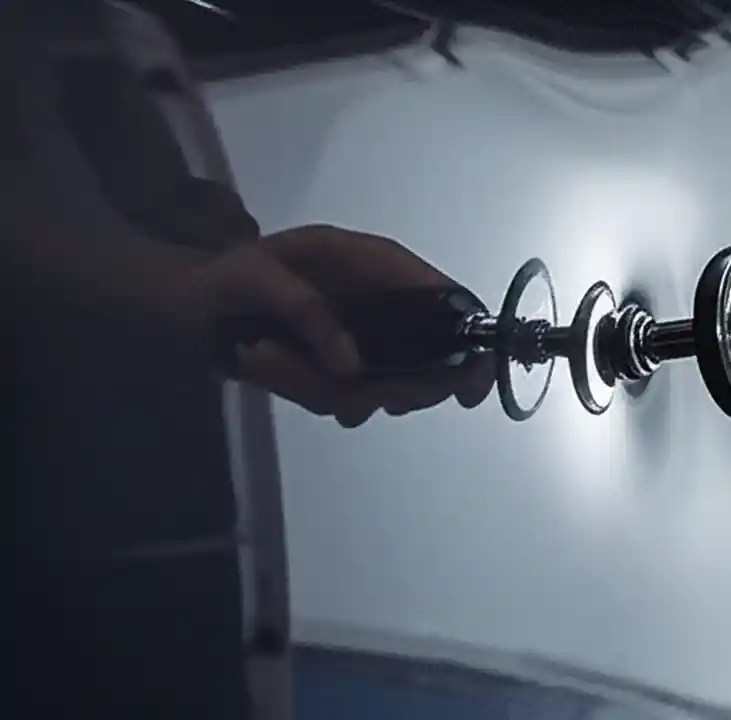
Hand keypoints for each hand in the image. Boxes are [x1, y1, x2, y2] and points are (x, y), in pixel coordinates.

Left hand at [184, 224, 493, 426]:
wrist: (187, 313)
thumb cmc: (223, 280)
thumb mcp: (259, 278)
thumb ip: (308, 313)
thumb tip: (355, 370)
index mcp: (374, 265)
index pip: (445, 299)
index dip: (469, 339)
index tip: (471, 384)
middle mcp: (381, 304)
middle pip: (433, 358)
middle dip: (395, 383)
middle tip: (347, 386)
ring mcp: (364, 341)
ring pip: (384, 389)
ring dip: (323, 388)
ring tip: (266, 358)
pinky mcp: (342, 370)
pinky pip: (349, 402)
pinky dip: (311, 396)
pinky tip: (271, 369)